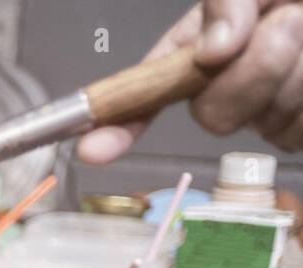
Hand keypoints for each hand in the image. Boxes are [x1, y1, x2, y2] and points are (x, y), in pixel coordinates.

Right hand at [78, 0, 302, 162]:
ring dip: (298, 73)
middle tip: (291, 24)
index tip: (93, 146)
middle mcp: (235, 82)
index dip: (120, 118)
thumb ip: (224, 0)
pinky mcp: (302, 129)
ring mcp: (273, 111)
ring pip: (265, 122)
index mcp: (209, 42)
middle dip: (251, 74)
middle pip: (212, 114)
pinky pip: (297, 130)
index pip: (152, 86)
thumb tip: (211, 52)